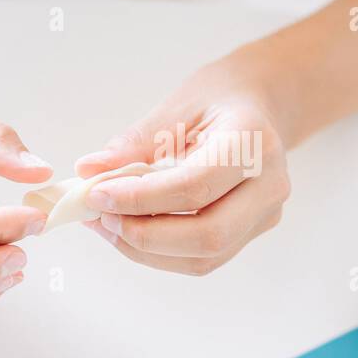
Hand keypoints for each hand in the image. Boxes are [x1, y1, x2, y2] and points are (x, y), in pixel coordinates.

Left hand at [74, 56, 290, 274]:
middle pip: (208, 234)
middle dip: (145, 235)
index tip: (96, 194)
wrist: (257, 105)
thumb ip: (134, 143)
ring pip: (204, 257)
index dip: (141, 198)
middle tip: (101, 216)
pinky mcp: (251, 232)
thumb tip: (88, 172)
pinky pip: (203, 258)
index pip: (195, 186)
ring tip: (108, 224)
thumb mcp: (176, 107)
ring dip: (147, 250)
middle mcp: (269, 184)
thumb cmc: (218, 99)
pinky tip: (130, 229)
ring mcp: (265, 214)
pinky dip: (160, 253)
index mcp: (253, 142)